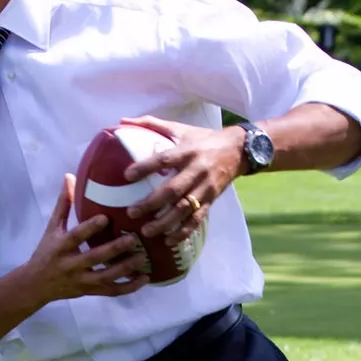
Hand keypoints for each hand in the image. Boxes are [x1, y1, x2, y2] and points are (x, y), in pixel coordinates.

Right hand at [0, 177, 149, 344]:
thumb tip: (69, 177)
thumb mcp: (51, 228)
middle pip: (94, 258)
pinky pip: (111, 292)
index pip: (75, 237)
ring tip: (143, 257)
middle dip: (114, 250)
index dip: (89, 228)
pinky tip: (144, 279)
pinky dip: (128, 287)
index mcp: (60, 246)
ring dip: (125, 269)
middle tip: (133, 239)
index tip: (105, 218)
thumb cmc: (46, 252)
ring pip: (105, 277)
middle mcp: (71, 265)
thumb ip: (63, 204)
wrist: (36, 285)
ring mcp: (81, 281)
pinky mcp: (90, 292)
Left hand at [117, 114, 244, 244]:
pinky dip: (184, 231)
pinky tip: (169, 240)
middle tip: (132, 212)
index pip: (164, 160)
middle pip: (173, 190)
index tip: (127, 175)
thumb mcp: (181, 128)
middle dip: (152, 203)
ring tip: (147, 231)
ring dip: (166, 222)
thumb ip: (151, 124)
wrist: (238, 149)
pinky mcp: (211, 200)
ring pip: (185, 209)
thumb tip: (122, 120)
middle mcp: (197, 170)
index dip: (146, 167)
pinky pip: (198, 219)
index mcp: (187, 151)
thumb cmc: (203, 139)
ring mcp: (205, 187)